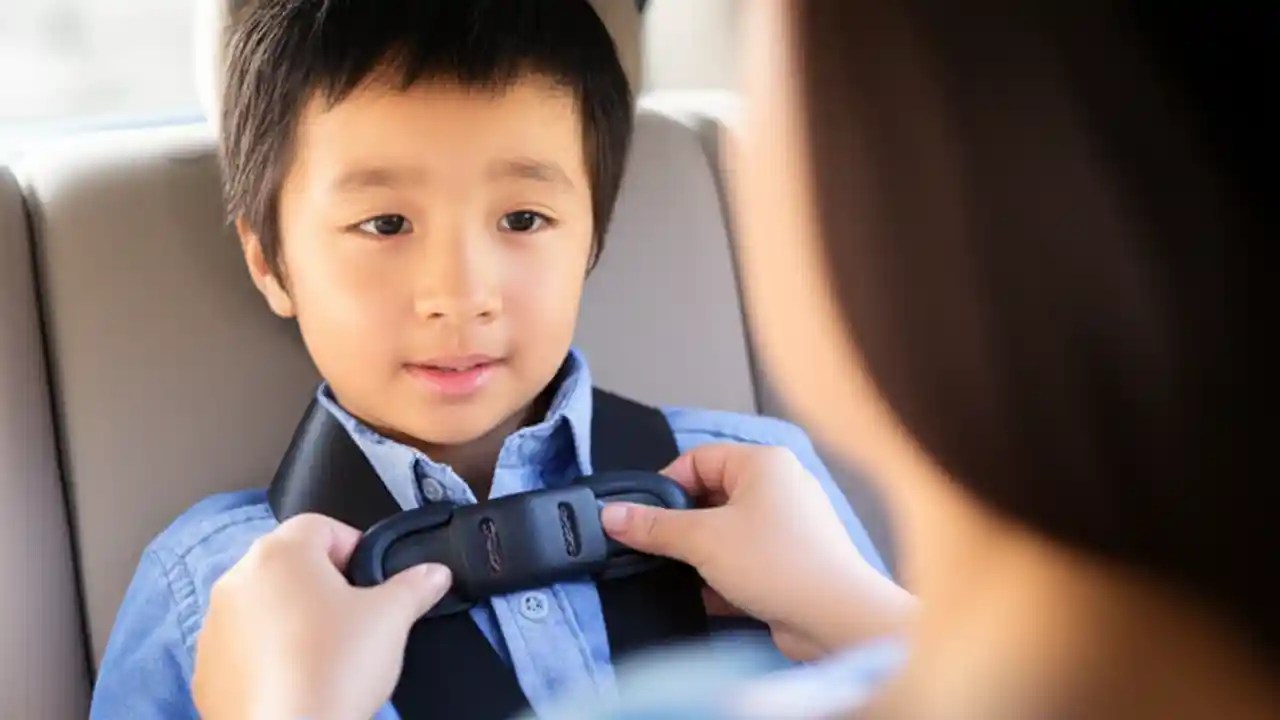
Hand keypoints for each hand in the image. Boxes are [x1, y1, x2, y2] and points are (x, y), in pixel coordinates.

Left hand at [192, 514, 452, 719]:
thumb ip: (414, 586)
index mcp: (282, 553)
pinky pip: (241, 646)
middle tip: (353, 618)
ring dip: (290, 617)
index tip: (371, 580)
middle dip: (322, 584)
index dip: (355, 549)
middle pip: (289, 563)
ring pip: (262, 604)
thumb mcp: (391, 618)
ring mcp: (216, 624)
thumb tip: (434, 574)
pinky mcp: (205, 667)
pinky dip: (266, 654)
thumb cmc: (333, 670)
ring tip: (323, 652)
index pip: (322, 526)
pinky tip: (295, 677)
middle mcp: (238, 579)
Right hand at [602, 444, 912, 659]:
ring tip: (674, 573)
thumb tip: (611, 515)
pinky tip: (700, 596)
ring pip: (726, 533)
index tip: (640, 514)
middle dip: (680, 524)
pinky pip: (743, 563)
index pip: (699, 459)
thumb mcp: (702, 539)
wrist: (836, 619)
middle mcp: (779, 489)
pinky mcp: (788, 566)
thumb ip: (653, 526)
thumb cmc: (780, 564)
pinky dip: (720, 578)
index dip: (666, 484)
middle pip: (711, 496)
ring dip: (699, 555)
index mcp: (764, 463)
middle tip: (651, 546)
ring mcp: (786, 529)